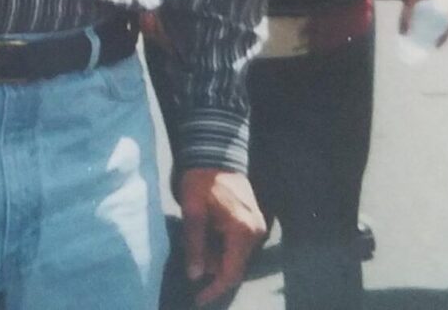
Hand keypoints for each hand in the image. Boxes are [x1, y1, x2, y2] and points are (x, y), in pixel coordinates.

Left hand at [177, 168, 265, 305]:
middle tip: (191, 254)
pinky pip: (237, 244)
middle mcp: (255, 232)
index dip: (213, 290)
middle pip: (234, 266)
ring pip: (235, 256)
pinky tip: (207, 232)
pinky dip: (221, 246)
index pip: (230, 273)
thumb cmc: (201, 180)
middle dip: (212, 267)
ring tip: (197, 236)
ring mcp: (256, 226)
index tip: (196, 299)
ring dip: (215, 255)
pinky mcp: (252, 221)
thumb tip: (195, 275)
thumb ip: (195, 245)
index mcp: (242, 231)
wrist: (215, 153)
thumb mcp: (193, 212)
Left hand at [399, 0, 447, 40]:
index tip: (438, 44)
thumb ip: (406, 17)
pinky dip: (439, 14)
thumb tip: (403, 34)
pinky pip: (443, 5)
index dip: (447, 35)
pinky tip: (428, 19)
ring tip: (432, 33)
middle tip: (436, 41)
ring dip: (443, 23)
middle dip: (447, 31)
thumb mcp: (409, 0)